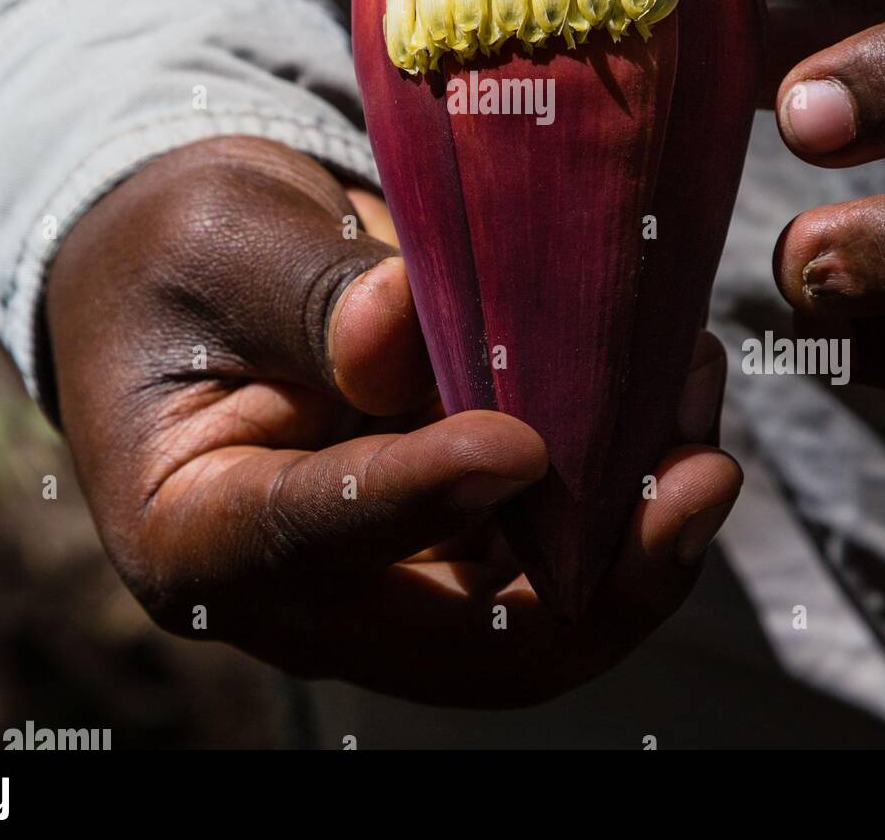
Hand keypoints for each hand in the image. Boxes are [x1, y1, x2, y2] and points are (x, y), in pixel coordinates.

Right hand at [46, 136, 739, 706]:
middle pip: (460, 638)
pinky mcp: (450, 540)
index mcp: (194, 530)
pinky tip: (676, 396)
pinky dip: (625, 491)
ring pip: (535, 612)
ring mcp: (385, 577)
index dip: (418, 495)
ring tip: (702, 409)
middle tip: (696, 475)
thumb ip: (307, 295)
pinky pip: (553, 551)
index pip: (311, 536)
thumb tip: (395, 326)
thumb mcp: (223, 245)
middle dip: (594, 569)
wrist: (193, 273)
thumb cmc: (182, 252)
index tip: (518, 444)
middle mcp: (300, 591)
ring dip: (636, 529)